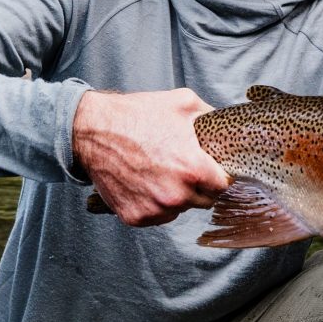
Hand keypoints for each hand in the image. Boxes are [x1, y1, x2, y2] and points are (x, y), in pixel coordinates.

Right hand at [73, 88, 229, 226]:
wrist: (93, 131)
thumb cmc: (137, 115)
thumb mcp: (183, 104)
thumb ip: (211, 118)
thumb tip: (228, 128)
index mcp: (193, 169)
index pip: (223, 186)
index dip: (219, 175)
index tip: (212, 169)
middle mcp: (176, 195)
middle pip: (204, 201)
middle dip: (200, 187)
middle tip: (184, 169)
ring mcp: (155, 209)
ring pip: (180, 210)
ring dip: (177, 197)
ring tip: (161, 173)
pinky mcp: (135, 217)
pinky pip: (157, 216)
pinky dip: (155, 204)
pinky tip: (145, 183)